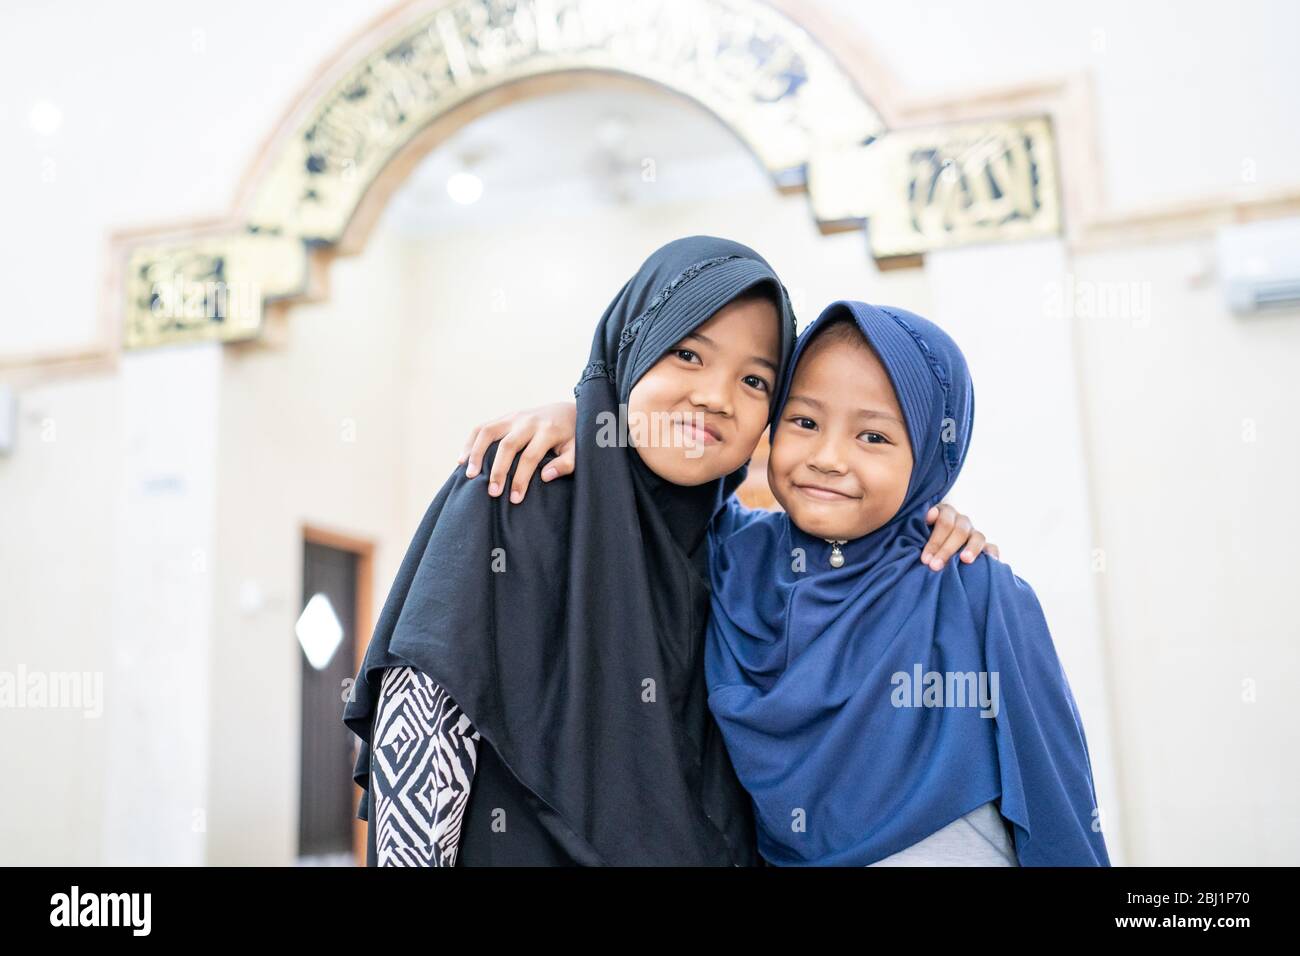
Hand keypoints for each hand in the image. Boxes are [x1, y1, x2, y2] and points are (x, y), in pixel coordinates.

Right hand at [457, 401, 577, 503]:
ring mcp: (514, 416)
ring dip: (476, 453)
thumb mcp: (578, 450)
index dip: (521, 479)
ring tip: (469, 475)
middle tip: (492, 492)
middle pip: (508, 445)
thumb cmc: (572, 437)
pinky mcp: (505, 417)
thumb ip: (566, 464)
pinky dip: (471, 442)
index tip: (514, 499)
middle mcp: (528, 421)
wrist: (568, 411)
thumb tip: (545, 477)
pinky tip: (462, 459)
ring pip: (489, 432)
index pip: (530, 457)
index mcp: (548, 430)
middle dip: (498, 470)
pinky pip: (483, 427)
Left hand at [920, 503, 998, 570]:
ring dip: (971, 548)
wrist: (936, 546)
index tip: (925, 558)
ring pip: (978, 537)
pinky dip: (992, 554)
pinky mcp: (985, 546)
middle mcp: (961, 521)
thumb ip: (916, 529)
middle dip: (946, 549)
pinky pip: (992, 547)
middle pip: (959, 531)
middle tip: (934, 566)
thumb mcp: (917, 531)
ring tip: (965, 560)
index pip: (944, 521)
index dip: (935, 539)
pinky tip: (991, 562)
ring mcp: (974, 533)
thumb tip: (923, 523)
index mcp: (945, 513)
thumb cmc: (923, 540)